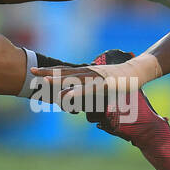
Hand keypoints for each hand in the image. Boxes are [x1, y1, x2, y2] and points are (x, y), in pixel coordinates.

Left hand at [30, 54, 158, 115]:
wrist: (138, 71)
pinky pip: (89, 90)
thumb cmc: (120, 80)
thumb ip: (91, 91)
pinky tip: (67, 95)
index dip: (50, 70)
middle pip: (65, 72)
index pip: (65, 70)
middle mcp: (89, 73)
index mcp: (86, 72)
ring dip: (59, 80)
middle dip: (48, 73)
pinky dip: (78, 92)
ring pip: (75, 79)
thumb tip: (82, 99)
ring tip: (44, 82)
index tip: (36, 70)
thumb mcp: (103, 85)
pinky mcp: (105, 85)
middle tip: (31, 71)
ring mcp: (97, 78)